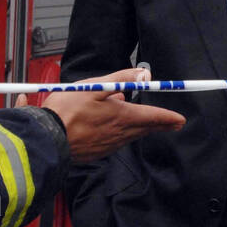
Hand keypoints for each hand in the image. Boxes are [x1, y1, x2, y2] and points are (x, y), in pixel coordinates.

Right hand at [37, 68, 184, 163]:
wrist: (46, 139)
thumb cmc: (67, 110)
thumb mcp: (95, 86)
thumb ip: (122, 79)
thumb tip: (144, 74)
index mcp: (122, 117)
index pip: (153, 117)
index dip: (168, 117)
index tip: (180, 120)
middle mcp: (119, 134)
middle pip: (145, 128)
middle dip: (160, 124)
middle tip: (173, 123)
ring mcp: (108, 145)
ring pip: (131, 135)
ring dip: (140, 128)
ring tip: (144, 120)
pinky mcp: (97, 152)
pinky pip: (116, 142)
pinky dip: (122, 134)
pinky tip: (113, 127)